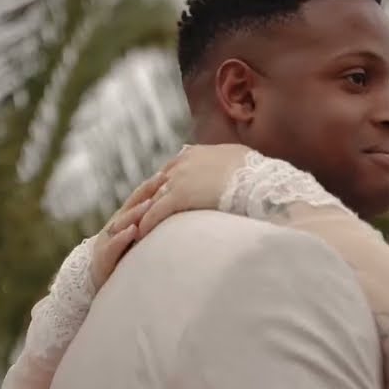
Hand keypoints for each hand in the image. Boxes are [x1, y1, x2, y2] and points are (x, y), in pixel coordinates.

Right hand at [88, 170, 166, 287]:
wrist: (97, 279)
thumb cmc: (124, 256)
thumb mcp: (139, 238)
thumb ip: (152, 224)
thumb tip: (179, 211)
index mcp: (126, 218)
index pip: (140, 197)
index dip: (153, 185)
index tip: (169, 173)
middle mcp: (117, 224)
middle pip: (132, 204)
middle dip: (147, 191)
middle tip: (163, 180)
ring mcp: (109, 239)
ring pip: (123, 222)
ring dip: (136, 212)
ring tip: (150, 204)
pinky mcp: (104, 256)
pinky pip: (113, 245)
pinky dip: (122, 237)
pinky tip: (132, 231)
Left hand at [137, 144, 253, 233]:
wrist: (257, 180)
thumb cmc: (256, 172)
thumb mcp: (238, 158)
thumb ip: (226, 160)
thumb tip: (230, 163)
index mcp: (195, 154)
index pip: (171, 170)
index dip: (163, 184)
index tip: (157, 196)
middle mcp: (182, 164)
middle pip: (156, 183)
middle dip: (146, 199)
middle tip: (135, 213)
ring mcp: (179, 179)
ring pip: (152, 198)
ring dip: (140, 213)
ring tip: (131, 227)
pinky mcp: (178, 197)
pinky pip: (156, 212)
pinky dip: (146, 223)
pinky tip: (140, 235)